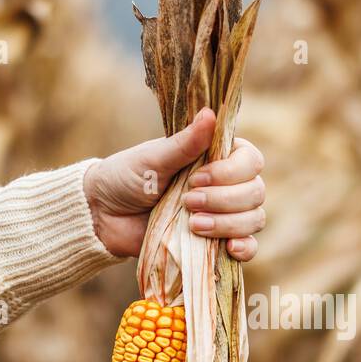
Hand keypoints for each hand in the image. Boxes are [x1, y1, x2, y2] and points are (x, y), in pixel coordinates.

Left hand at [84, 107, 265, 260]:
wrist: (105, 215)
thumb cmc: (127, 177)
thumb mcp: (153, 158)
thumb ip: (185, 143)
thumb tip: (210, 113)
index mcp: (217, 158)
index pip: (251, 161)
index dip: (231, 172)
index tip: (196, 178)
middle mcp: (228, 185)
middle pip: (255, 192)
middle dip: (224, 200)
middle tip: (188, 201)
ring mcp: (225, 215)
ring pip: (254, 219)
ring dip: (227, 223)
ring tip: (193, 225)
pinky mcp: (217, 243)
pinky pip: (249, 248)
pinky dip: (245, 248)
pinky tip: (229, 247)